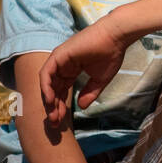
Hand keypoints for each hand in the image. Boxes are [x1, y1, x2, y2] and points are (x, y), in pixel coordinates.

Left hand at [39, 14, 131, 128]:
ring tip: (53, 116)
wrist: (115, 38)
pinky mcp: (58, 56)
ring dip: (48, 101)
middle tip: (55, 124)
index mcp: (71, 70)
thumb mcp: (100, 80)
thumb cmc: (110, 55)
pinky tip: (50, 100)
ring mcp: (58, 60)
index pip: (61, 91)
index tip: (61, 122)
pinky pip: (46, 74)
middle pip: (52, 89)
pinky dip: (46, 88)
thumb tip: (81, 107)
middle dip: (53, 108)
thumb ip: (89, 93)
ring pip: (47, 84)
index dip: (60, 107)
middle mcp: (62, 66)